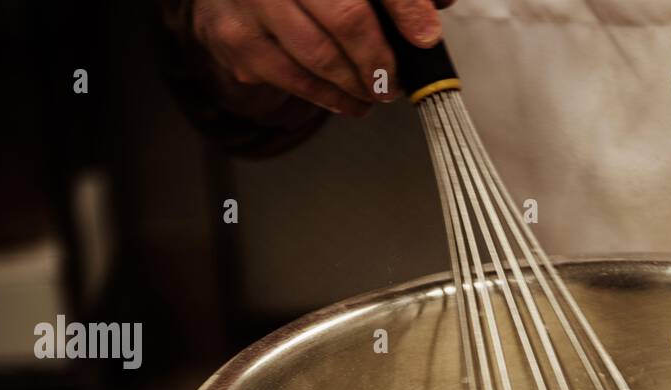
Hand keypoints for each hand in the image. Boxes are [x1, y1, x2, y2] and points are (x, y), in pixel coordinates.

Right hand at [191, 0, 453, 117]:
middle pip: (346, 18)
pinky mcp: (238, 40)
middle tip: (396, 81)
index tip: (425, 37)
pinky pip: (293, 79)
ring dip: (357, 85)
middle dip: (380, 59)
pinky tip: (351, 100)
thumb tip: (432, 12)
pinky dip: (330, 97)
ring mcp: (252, 3)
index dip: (404, 7)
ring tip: (378, 92)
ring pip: (319, 56)